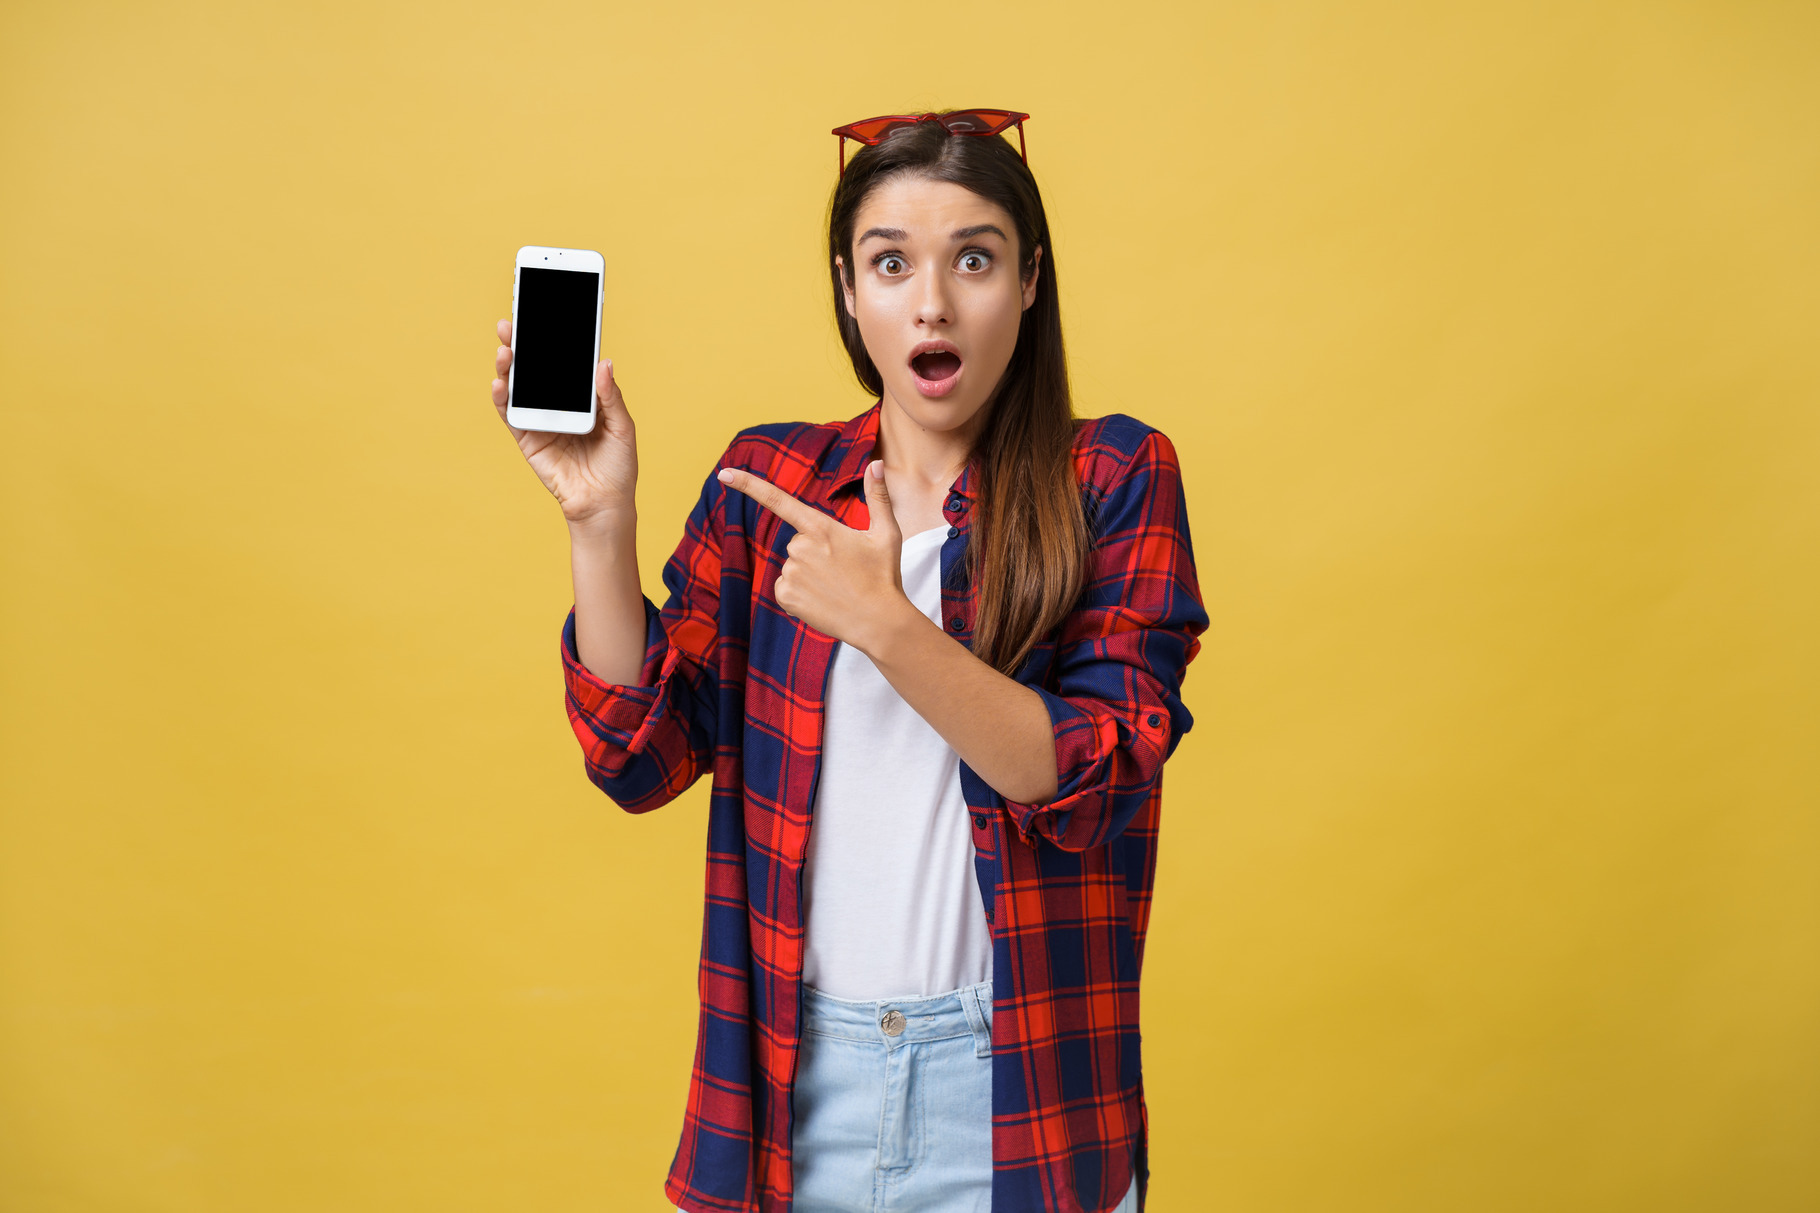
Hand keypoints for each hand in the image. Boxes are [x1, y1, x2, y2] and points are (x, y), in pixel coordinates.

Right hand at [489, 318, 637, 526]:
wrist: (605, 504)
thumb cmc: (619, 467)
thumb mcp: (623, 428)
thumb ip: (611, 397)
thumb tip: (603, 363)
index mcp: (583, 398)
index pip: (565, 363)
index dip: (553, 341)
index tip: (544, 316)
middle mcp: (559, 404)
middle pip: (536, 369)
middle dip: (522, 345)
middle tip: (512, 323)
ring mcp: (541, 420)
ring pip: (519, 387)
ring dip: (509, 367)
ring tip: (506, 348)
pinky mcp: (528, 439)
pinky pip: (511, 415)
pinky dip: (502, 398)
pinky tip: (500, 383)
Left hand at [717, 458, 918, 653]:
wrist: (878, 622)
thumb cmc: (884, 576)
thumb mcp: (886, 533)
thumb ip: (878, 496)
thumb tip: (875, 463)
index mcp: (820, 528)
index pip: (778, 500)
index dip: (749, 485)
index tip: (725, 474)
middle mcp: (800, 548)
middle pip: (797, 541)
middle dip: (815, 551)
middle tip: (842, 569)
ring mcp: (791, 573)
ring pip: (793, 565)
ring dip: (809, 573)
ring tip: (836, 587)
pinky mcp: (785, 596)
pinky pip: (786, 587)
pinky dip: (800, 593)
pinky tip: (822, 599)